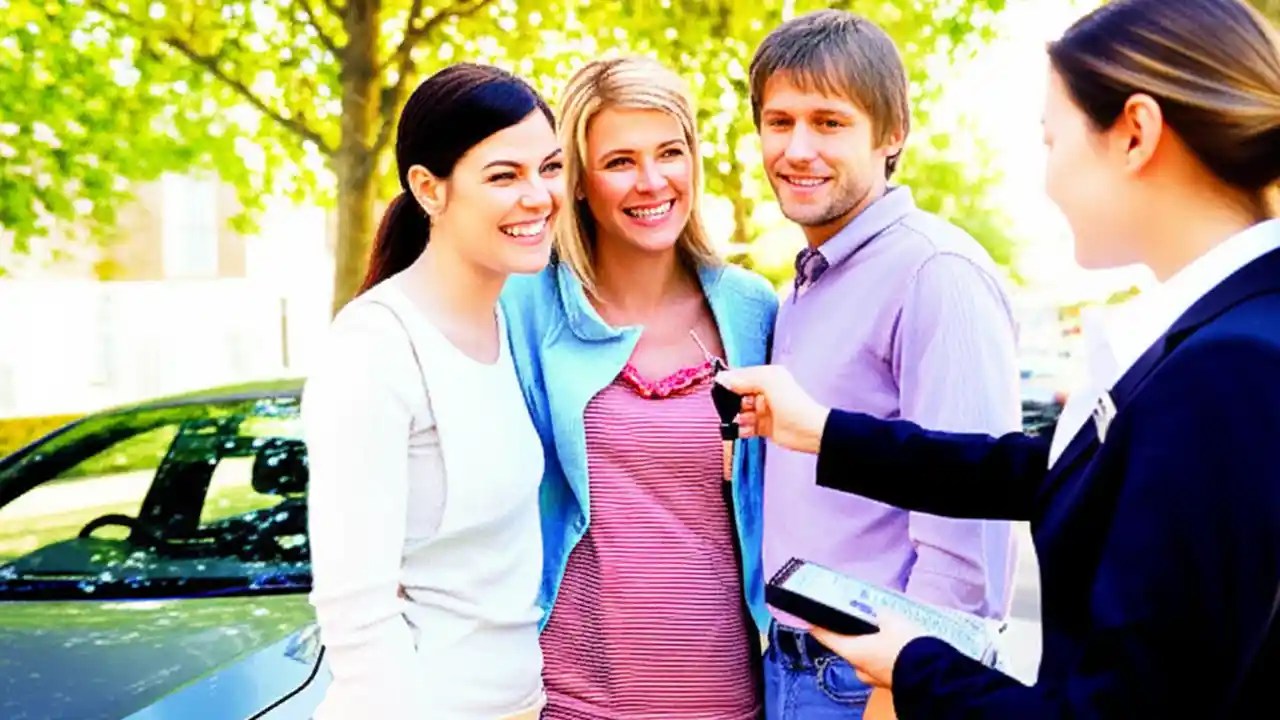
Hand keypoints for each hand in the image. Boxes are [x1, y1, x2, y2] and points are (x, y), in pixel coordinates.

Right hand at [714, 365, 829, 453]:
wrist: (809, 431)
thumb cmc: (792, 404)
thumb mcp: (769, 383)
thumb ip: (744, 379)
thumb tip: (721, 378)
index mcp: (767, 376)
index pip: (740, 375)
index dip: (729, 382)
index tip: (717, 389)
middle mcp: (764, 391)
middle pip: (737, 394)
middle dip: (730, 401)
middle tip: (727, 407)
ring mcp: (763, 410)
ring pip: (740, 411)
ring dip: (736, 416)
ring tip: (742, 420)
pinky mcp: (763, 427)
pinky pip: (745, 427)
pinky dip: (741, 429)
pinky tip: (744, 430)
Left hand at [809, 611, 926, 688]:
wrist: (935, 674)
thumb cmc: (908, 646)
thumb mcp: (893, 619)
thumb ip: (878, 612)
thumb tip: (874, 610)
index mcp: (852, 651)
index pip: (824, 635)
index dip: (817, 622)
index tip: (811, 613)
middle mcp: (858, 668)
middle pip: (846, 645)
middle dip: (852, 631)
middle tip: (859, 615)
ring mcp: (873, 678)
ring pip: (864, 655)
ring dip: (870, 643)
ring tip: (883, 627)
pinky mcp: (888, 682)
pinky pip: (879, 663)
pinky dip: (883, 653)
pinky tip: (895, 643)